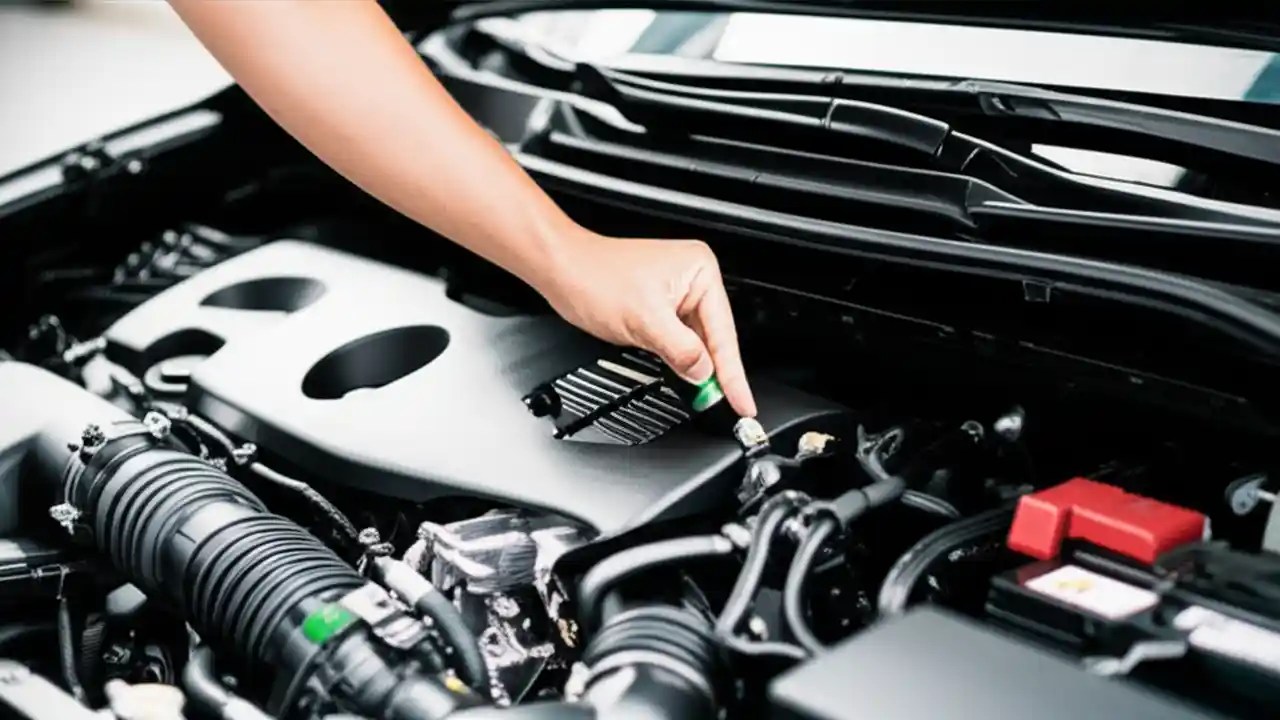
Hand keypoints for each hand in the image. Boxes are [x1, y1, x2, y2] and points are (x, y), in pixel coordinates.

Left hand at [537, 231, 756, 417]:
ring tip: (713, 397)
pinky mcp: (663, 305)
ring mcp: (678, 291)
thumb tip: (703, 374)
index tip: (743, 401)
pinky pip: (682, 339)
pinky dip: (684, 361)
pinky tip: (690, 378)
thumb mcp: (644, 321)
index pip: (723, 332)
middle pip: (715, 337)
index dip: (733, 373)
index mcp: (699, 270)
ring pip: (698, 341)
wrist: (562, 270)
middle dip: (720, 373)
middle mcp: (694, 277)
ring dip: (701, 369)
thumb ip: (681, 351)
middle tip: (733, 406)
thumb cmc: (594, 278)